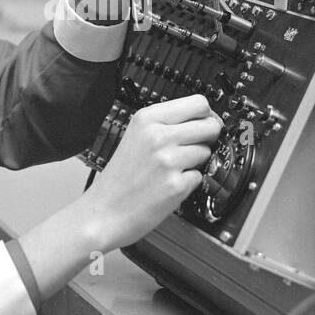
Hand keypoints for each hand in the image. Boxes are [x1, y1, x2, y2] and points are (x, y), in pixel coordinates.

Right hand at [78, 94, 222, 251]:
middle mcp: (158, 136)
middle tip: (192, 147)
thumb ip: (166, 124)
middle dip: (207, 137)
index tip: (204, 123)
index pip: (198, 102)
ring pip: (207, 151)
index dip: (206, 115)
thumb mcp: (136, 136)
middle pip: (210, 125)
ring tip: (173, 169)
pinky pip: (200, 176)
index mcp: (147, 119)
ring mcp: (168, 161)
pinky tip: (170, 184)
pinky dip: (190, 182)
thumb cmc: (120, 177)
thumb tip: (206, 119)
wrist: (104, 211)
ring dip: (197, 161)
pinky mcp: (177, 185)